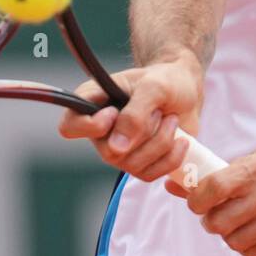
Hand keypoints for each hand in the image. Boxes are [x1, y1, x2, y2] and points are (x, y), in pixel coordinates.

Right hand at [57, 51, 203, 181]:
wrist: (186, 92)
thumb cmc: (164, 81)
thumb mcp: (153, 87)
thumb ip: (134, 113)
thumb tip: (116, 148)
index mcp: (92, 102)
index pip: (70, 126)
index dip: (90, 126)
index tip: (115, 113)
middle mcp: (100, 132)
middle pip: (109, 153)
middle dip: (143, 132)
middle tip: (158, 110)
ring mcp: (119, 151)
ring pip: (133, 165)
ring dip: (160, 141)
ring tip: (171, 119)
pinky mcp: (139, 164)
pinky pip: (150, 174)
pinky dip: (170, 157)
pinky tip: (180, 139)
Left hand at [167, 148, 255, 255]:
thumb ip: (216, 175)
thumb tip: (172, 185)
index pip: (213, 188)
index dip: (196, 201)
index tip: (196, 203)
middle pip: (220, 221)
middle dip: (211, 222)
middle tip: (217, 217)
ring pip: (236, 241)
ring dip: (231, 236)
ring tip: (238, 225)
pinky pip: (255, 253)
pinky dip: (249, 247)